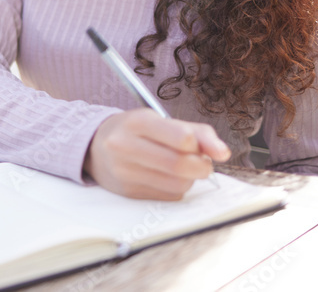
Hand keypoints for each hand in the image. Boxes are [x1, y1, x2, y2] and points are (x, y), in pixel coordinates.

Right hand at [83, 110, 230, 199]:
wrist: (95, 147)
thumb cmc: (136, 131)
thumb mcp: (161, 120)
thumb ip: (197, 132)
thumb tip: (223, 153)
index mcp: (137, 122)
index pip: (182, 138)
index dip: (199, 145)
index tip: (198, 145)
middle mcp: (126, 146)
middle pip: (180, 165)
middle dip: (201, 166)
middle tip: (202, 163)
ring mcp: (125, 172)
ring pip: (178, 185)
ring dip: (190, 179)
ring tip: (181, 168)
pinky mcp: (128, 192)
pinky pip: (169, 197)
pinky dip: (176, 189)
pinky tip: (166, 178)